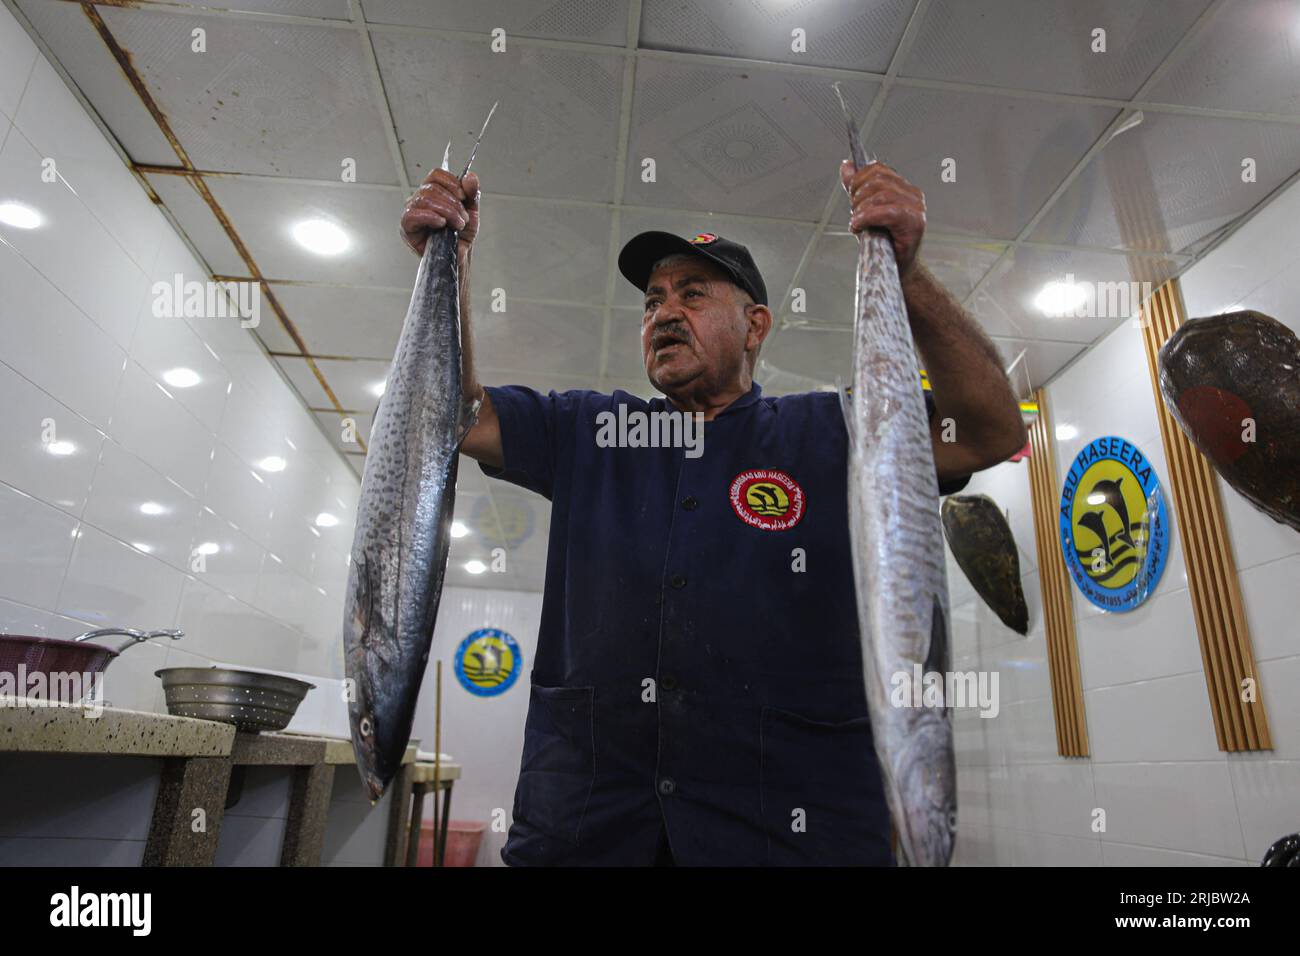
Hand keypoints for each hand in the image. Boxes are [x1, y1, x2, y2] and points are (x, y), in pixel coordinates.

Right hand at [400, 169, 479, 255]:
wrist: (458, 256)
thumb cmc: (460, 235)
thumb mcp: (471, 212)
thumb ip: (472, 194)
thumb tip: (470, 176)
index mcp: (433, 193)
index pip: (436, 175)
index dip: (451, 182)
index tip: (463, 197)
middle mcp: (420, 199)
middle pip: (432, 188)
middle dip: (453, 204)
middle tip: (463, 219)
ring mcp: (411, 212)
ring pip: (424, 199)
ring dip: (447, 212)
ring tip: (457, 225)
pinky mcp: (407, 227)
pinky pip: (413, 215)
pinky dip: (430, 217)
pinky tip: (441, 224)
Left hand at [840, 159, 924, 279]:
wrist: (896, 271)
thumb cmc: (882, 243)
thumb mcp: (865, 211)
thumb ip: (856, 188)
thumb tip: (846, 165)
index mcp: (904, 188)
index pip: (878, 169)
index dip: (858, 179)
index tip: (851, 196)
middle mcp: (913, 195)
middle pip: (877, 180)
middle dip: (857, 195)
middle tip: (854, 214)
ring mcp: (916, 208)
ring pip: (881, 194)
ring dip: (861, 209)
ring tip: (857, 223)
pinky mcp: (914, 223)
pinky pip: (886, 211)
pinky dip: (867, 217)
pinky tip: (858, 227)